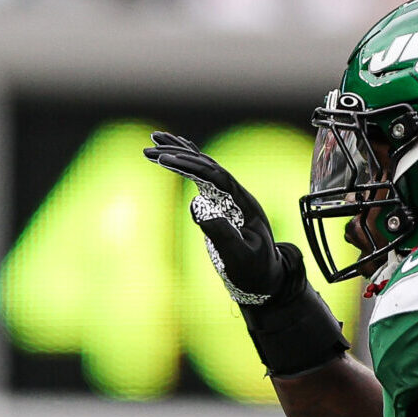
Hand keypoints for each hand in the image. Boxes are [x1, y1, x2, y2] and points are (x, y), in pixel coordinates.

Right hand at [142, 132, 301, 305]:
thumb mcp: (239, 256)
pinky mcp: (220, 204)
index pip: (215, 176)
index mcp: (243, 204)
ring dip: (180, 152)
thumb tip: (196, 206)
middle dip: (179, 152)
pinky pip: (203, 178)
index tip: (166, 159)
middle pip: (207, 165)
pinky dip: (187, 164)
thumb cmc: (254, 270)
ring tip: (155, 138)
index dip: (191, 166)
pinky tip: (176, 154)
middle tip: (151, 143)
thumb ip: (221, 232)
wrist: (266, 278)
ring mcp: (229, 198)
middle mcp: (236, 195)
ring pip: (204, 167)